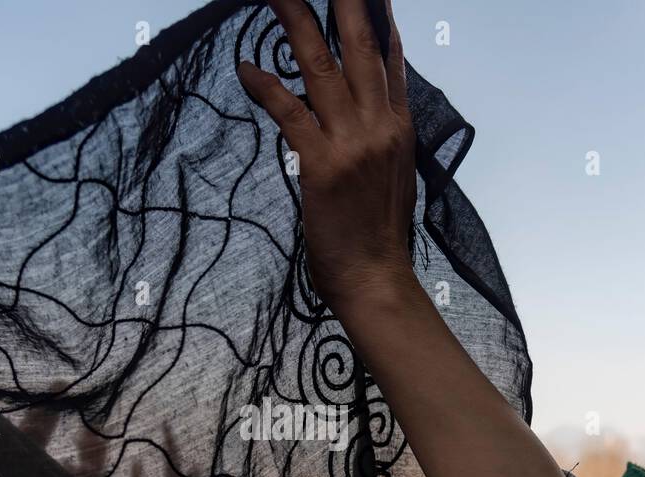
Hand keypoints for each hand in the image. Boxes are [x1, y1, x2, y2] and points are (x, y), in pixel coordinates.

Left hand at [237, 0, 416, 312]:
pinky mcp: (322, 165)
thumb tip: (360, 109)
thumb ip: (378, 136)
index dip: (379, 14)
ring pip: (322, 67)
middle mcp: (380, 126)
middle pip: (360, 46)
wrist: (375, 281)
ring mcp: (353, 143)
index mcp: (399, 127)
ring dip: (295, 23)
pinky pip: (290, 113)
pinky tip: (245, 67)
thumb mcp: (392, 176)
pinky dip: (265, 87)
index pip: (390, 56)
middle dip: (343, 2)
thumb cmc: (376, 236)